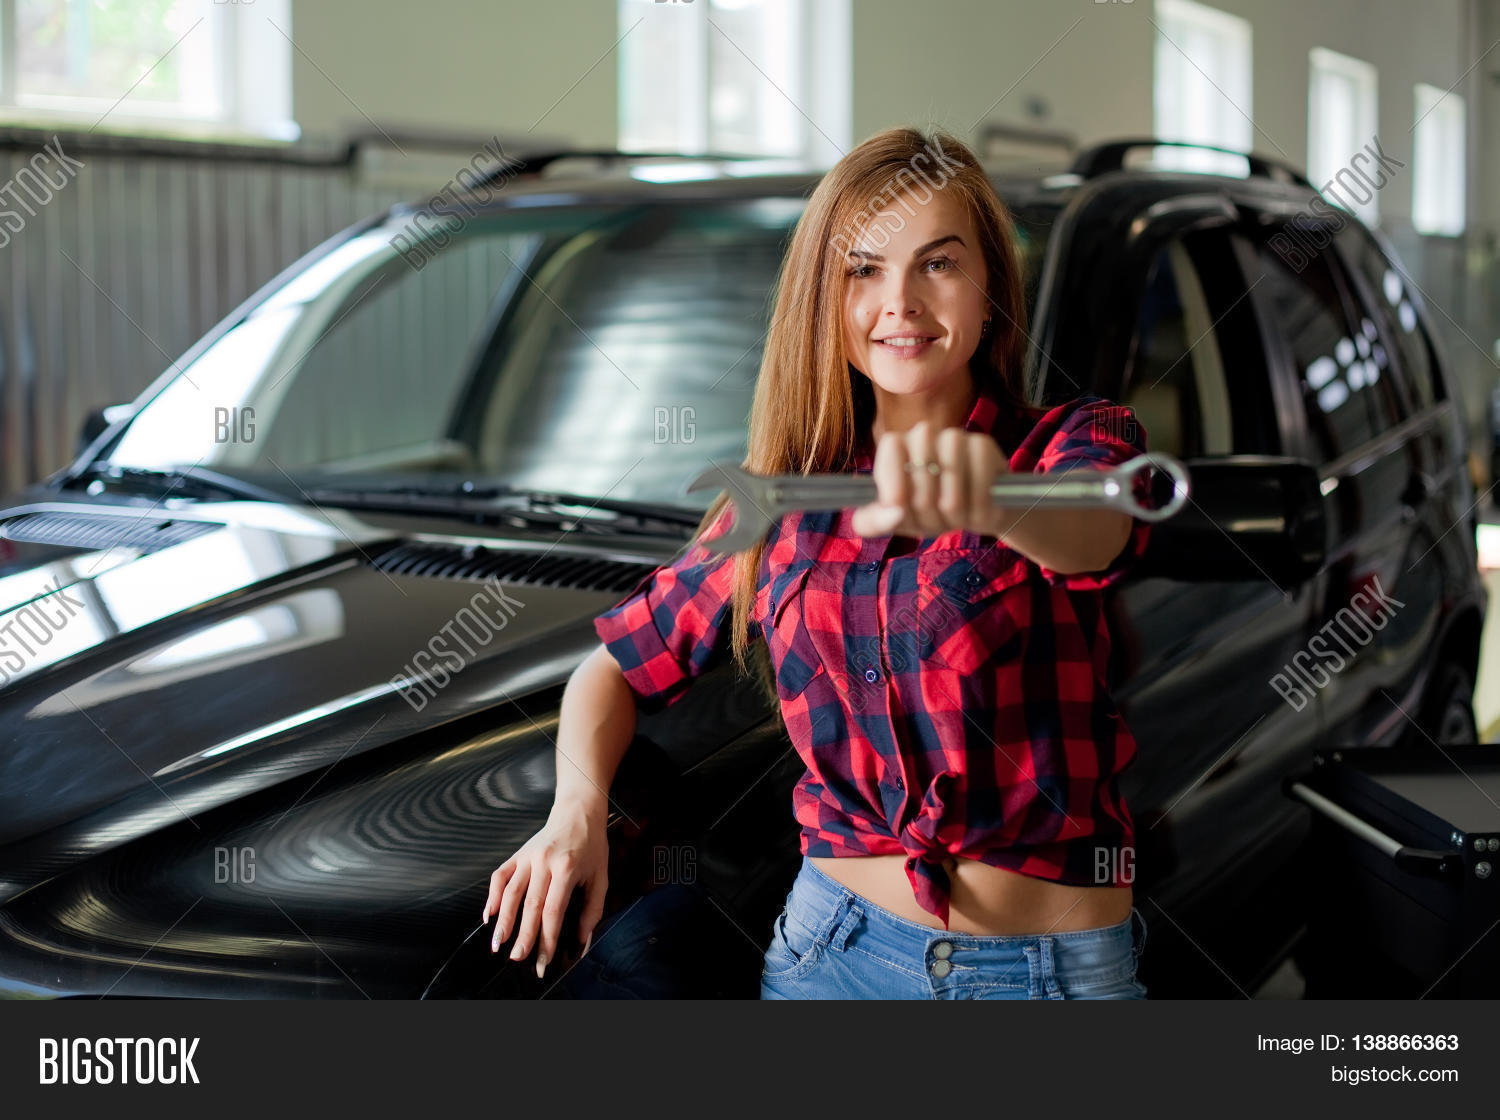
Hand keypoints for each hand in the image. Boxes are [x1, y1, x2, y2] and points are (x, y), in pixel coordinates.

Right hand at [481, 796, 608, 979]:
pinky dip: (492, 896)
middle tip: (516, 959)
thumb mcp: (601, 877)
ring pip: (510, 892)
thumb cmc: (592, 846)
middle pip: (529, 905)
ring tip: (497, 944)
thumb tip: (581, 942)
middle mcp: (544, 862)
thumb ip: (592, 911)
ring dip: (502, 920)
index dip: (546, 939)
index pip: (553, 911)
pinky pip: (500, 876)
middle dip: (522, 935)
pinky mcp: (517, 854)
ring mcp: (527, 856)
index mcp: (567, 868)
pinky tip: (489, 916)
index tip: (542, 961)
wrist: (578, 812)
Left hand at [850, 420, 1008, 538]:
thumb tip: (894, 513)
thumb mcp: (895, 521)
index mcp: (897, 446)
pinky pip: (980, 481)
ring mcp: (956, 437)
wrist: (976, 513)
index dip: (895, 481)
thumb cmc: (930, 513)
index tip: (900, 511)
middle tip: (934, 521)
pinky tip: (978, 511)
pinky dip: (979, 508)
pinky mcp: (983, 445)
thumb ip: (874, 521)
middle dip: (927, 512)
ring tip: (956, 518)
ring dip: (955, 513)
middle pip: (921, 471)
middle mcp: (924, 434)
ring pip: (952, 479)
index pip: (891, 447)